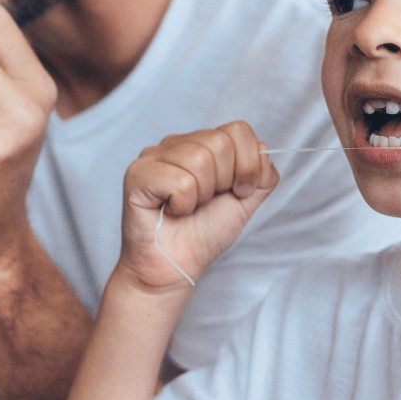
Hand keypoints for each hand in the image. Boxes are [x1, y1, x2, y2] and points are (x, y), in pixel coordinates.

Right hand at [116, 122, 278, 292]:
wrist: (175, 269)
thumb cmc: (204, 235)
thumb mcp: (244, 202)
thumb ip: (261, 175)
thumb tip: (263, 149)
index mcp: (202, 144)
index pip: (238, 130)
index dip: (247, 164)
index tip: (238, 192)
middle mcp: (176, 144)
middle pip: (219, 142)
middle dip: (223, 182)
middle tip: (206, 203)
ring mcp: (153, 156)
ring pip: (199, 160)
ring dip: (201, 195)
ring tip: (186, 208)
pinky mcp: (137, 174)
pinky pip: (180, 181)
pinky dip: (183, 205)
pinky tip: (171, 211)